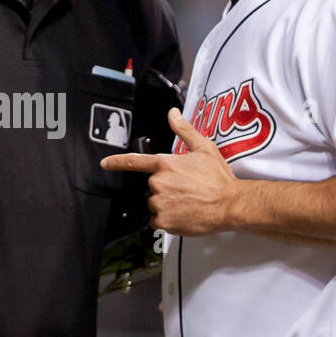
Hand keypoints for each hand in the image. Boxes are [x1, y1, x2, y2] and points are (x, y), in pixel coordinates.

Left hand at [100, 108, 246, 235]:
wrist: (230, 204)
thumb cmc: (218, 178)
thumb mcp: (203, 148)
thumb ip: (184, 130)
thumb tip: (173, 114)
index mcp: (165, 164)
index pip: (134, 161)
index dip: (117, 162)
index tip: (105, 164)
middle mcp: (158, 183)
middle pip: (152, 187)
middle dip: (166, 188)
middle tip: (186, 189)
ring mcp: (160, 203)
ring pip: (155, 204)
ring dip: (167, 204)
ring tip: (188, 202)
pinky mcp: (164, 221)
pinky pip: (158, 221)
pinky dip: (168, 220)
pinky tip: (184, 214)